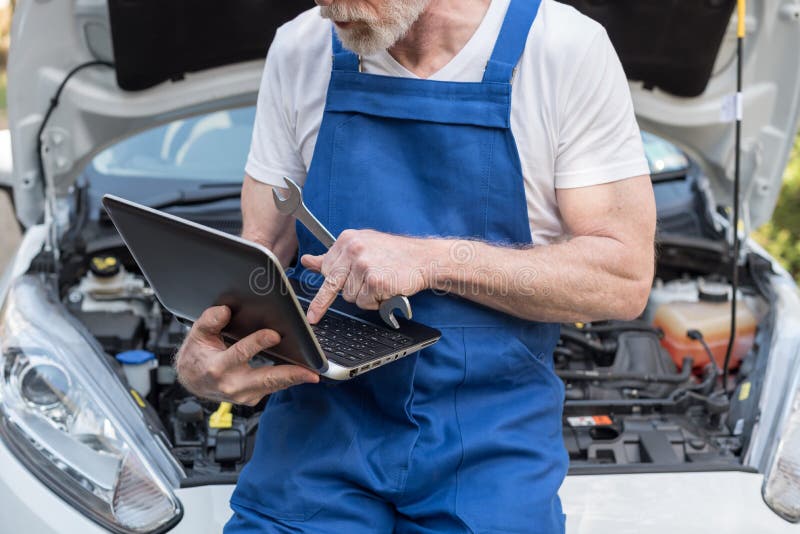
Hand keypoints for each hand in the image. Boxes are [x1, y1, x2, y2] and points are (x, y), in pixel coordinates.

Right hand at [174, 306, 318, 405]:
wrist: (192, 380)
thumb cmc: (196, 356)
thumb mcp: (197, 334)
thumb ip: (209, 321)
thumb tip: (225, 310)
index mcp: (217, 368)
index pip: (241, 354)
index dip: (258, 343)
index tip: (274, 334)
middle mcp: (231, 385)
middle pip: (265, 380)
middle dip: (290, 375)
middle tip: (310, 372)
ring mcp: (242, 395)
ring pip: (273, 386)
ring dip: (294, 379)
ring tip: (314, 372)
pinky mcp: (251, 398)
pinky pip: (272, 388)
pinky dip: (287, 380)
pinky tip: (301, 372)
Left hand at [300, 229, 430, 322]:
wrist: (423, 258)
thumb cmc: (394, 254)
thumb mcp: (362, 247)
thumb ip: (332, 257)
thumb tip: (307, 261)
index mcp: (347, 239)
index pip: (326, 269)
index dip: (333, 282)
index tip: (314, 305)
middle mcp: (353, 249)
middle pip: (332, 284)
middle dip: (329, 299)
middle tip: (315, 316)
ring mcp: (364, 265)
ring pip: (349, 296)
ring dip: (364, 297)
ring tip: (379, 284)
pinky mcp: (375, 280)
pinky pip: (364, 303)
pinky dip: (375, 302)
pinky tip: (386, 290)